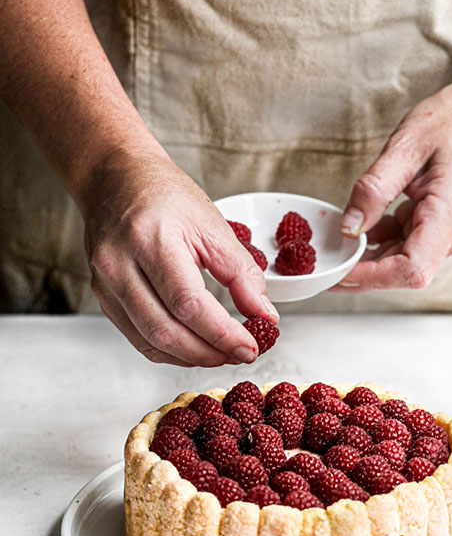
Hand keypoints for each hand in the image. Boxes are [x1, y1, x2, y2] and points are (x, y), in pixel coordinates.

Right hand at [83, 150, 278, 366]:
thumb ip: (242, 273)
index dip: (222, 333)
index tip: (251, 347)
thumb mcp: (212, 225)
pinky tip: (195, 348)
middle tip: (240, 355)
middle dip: (209, 353)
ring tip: (222, 354)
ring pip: (150, 342)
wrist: (115, 178)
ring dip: (192, 357)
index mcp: (149, 238)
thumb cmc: (164, 195)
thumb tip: (264, 316)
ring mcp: (105, 283)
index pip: (188, 303)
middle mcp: (119, 263)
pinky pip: (138, 339)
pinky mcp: (103, 297)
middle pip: (166, 330)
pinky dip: (171, 352)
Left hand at [337, 77, 451, 290]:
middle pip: (404, 272)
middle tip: (327, 262)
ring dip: (371, 256)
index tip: (340, 271)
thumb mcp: (406, 146)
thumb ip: (374, 189)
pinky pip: (409, 246)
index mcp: (450, 214)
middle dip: (364, 271)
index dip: (372, 277)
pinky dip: (384, 242)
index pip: (411, 269)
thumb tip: (348, 227)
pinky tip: (365, 226)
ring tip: (340, 242)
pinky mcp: (444, 230)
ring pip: (403, 262)